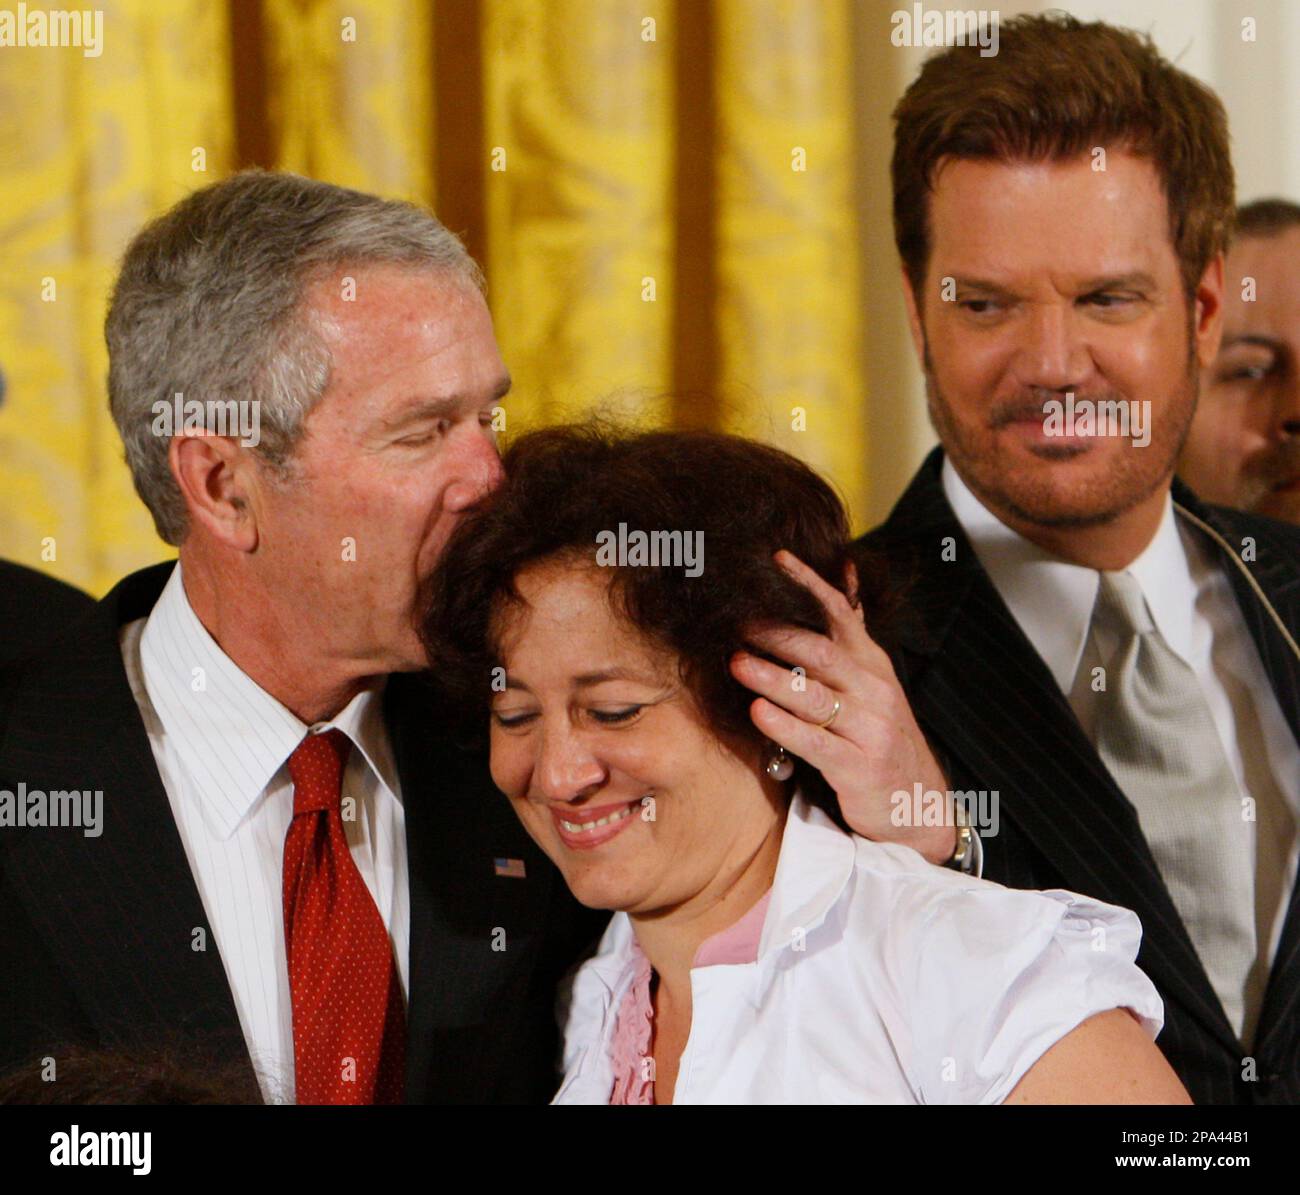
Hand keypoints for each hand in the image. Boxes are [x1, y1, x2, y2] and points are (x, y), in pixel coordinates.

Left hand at [729, 549, 956, 863]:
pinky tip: (758, 715)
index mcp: (872, 665)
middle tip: (737, 623)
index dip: (810, 585)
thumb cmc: (880, 737)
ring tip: (737, 663)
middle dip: (777, 634)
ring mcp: (869, 729)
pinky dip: (786, 727)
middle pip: (822, 652)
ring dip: (772, 678)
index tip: (777, 560)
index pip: (841, 614)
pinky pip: (816, 743)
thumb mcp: (872, 683)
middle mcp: (873, 690)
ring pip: (814, 696)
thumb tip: (843, 577)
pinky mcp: (858, 767)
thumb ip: (851, 636)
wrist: (920, 803)